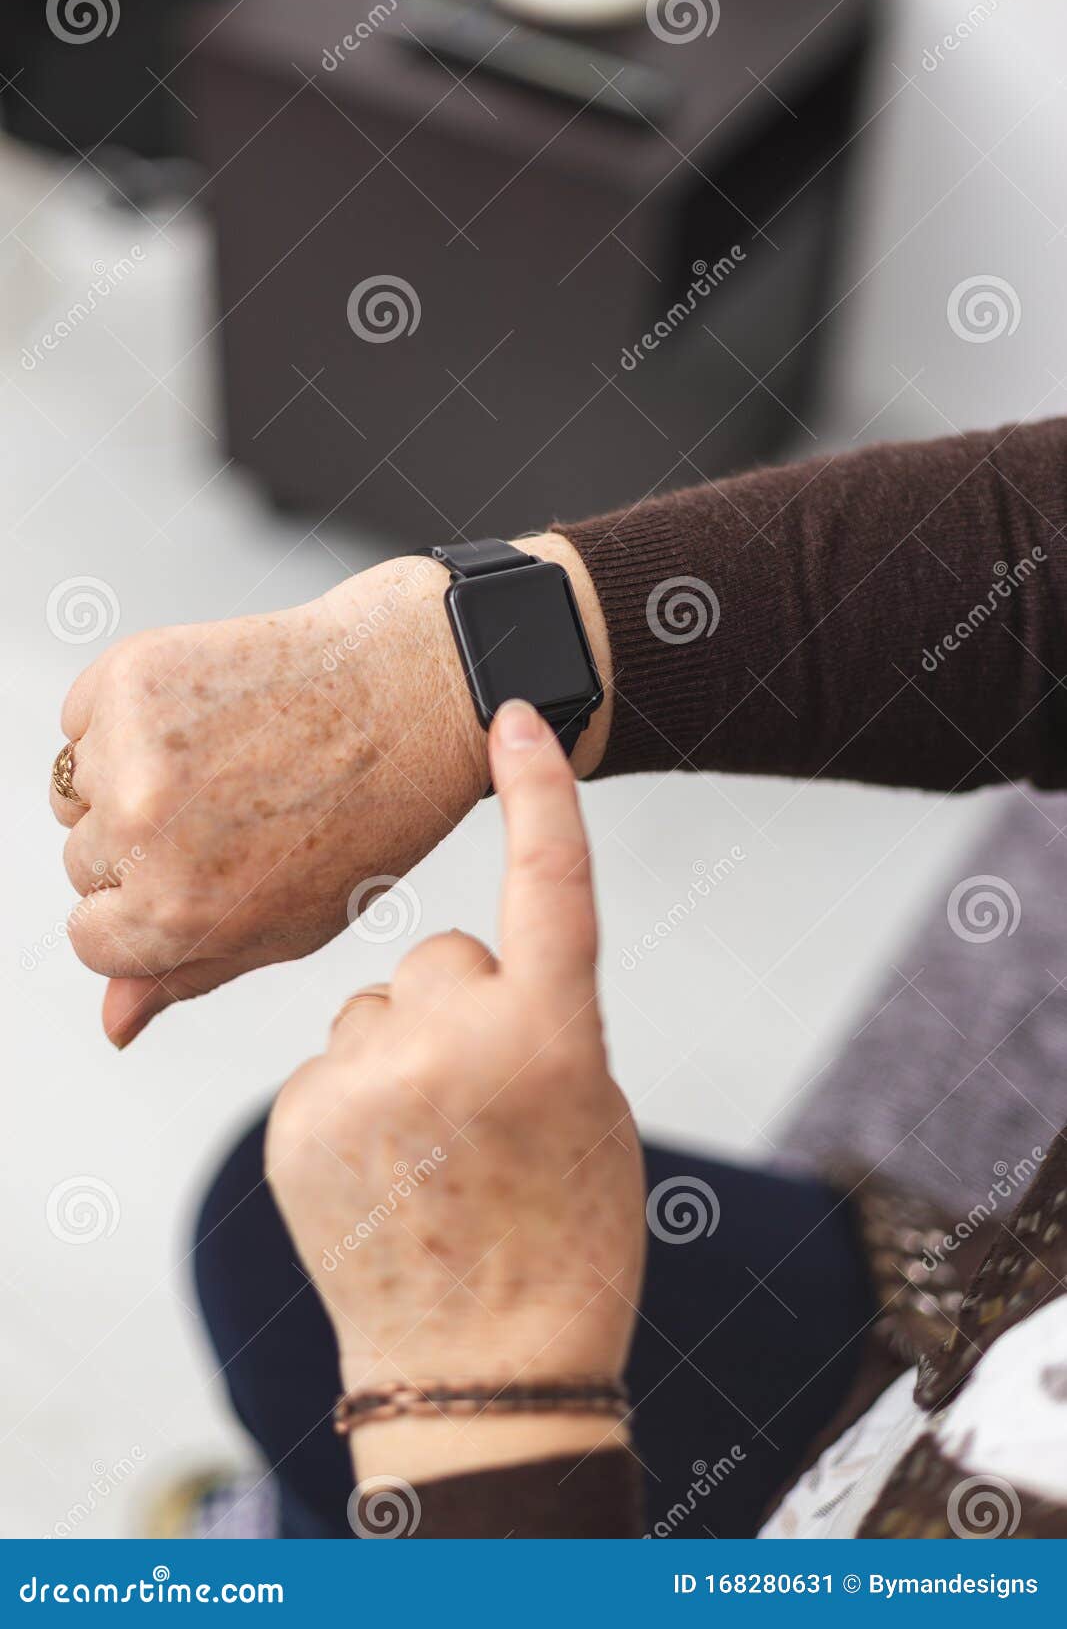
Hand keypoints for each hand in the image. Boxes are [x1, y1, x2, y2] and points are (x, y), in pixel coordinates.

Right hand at [51, 536, 610, 1046]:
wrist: (409, 691)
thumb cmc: (371, 812)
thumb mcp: (291, 925)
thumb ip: (189, 972)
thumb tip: (116, 1021)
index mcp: (177, 911)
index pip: (90, 940)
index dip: (142, 915)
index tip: (192, 879)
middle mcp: (142, 831)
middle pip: (82, 864)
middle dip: (140, 850)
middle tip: (228, 816)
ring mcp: (131, 747)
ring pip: (76, 791)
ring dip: (127, 782)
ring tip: (221, 766)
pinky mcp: (130, 673)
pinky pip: (82, 720)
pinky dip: (125, 721)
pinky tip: (206, 720)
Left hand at [266, 700, 643, 1477]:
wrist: (482, 1373)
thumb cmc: (564, 1245)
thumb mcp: (593, 1113)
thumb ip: (541, 1023)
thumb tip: (479, 988)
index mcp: (551, 1032)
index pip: (548, 878)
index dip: (538, 791)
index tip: (517, 712)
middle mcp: (453, 1038)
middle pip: (440, 955)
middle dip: (461, 1006)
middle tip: (483, 1106)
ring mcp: (364, 1078)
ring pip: (376, 1013)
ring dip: (401, 1058)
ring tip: (432, 1155)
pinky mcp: (297, 1119)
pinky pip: (330, 1066)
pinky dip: (353, 1105)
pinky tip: (384, 1175)